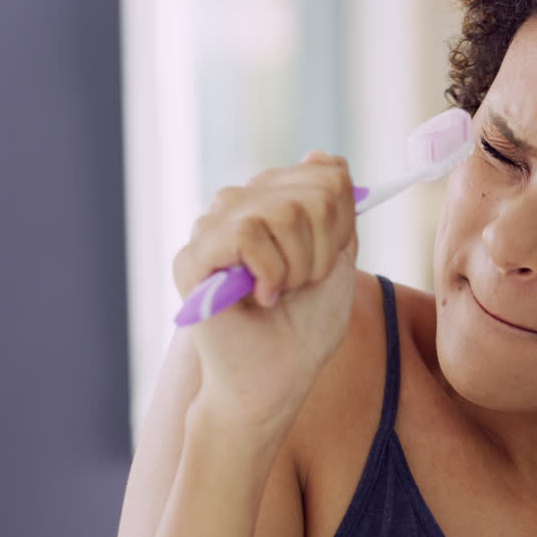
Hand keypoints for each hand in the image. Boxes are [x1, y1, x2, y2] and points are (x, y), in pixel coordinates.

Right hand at [172, 151, 359, 429]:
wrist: (279, 379)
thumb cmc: (306, 325)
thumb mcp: (340, 258)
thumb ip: (337, 208)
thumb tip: (324, 157)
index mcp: (274, 201)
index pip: (328, 175)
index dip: (343, 223)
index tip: (329, 262)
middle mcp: (240, 205)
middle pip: (313, 192)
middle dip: (324, 249)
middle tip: (303, 284)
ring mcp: (213, 227)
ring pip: (282, 211)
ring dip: (299, 266)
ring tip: (280, 293)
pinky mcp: (193, 257)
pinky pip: (247, 234)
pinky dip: (270, 273)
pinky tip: (260, 298)